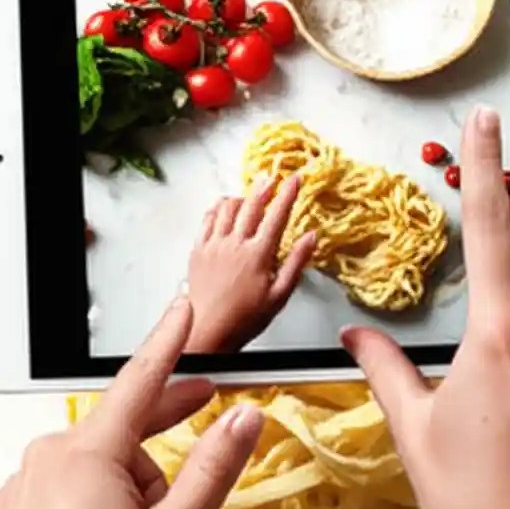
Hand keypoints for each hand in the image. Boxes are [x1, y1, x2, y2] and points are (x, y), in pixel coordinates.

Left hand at [0, 297, 263, 508]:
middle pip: (122, 424)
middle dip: (167, 428)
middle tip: (210, 409)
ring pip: (97, 463)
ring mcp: (24, 490)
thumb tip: (244, 419)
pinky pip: (69, 488)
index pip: (139, 381)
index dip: (168, 342)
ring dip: (134, 482)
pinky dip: (99, 501)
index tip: (181, 309)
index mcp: (85, 454)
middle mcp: (46, 460)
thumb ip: (212, 469)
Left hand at [185, 175, 316, 352]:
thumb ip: (296, 262)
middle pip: (251, 205)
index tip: (295, 179)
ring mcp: (214, 245)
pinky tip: (222, 208)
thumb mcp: (280, 295)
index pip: (277, 215)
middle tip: (272, 178)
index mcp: (258, 254)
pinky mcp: (198, 250)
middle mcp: (235, 244)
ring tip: (249, 193)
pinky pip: (207, 220)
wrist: (208, 330)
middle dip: (264, 187)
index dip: (288, 194)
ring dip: (241, 196)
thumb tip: (311, 237)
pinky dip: (217, 209)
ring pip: (227, 208)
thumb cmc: (246, 318)